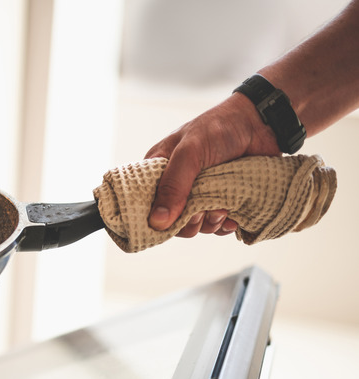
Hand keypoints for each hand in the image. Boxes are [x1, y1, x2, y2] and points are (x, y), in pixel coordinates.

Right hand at [145, 92, 280, 236]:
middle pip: (173, 221)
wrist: (261, 123)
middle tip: (202, 211)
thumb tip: (157, 221)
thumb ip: (173, 186)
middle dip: (189, 222)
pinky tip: (232, 217)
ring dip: (210, 223)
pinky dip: (225, 225)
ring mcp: (201, 194)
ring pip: (197, 225)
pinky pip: (218, 225)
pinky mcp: (223, 201)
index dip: (156, 217)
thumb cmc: (220, 127)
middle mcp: (178, 185)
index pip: (147, 203)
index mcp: (160, 171)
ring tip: (222, 209)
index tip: (172, 219)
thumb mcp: (190, 152)